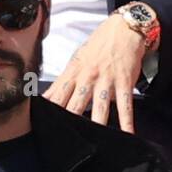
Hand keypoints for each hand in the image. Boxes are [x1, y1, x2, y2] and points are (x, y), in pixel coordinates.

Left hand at [44, 12, 145, 132]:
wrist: (123, 29)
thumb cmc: (98, 46)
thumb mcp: (77, 60)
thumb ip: (63, 81)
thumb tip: (46, 99)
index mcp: (74, 73)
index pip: (57, 96)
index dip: (49, 112)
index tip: (44, 127)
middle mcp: (88, 78)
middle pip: (75, 105)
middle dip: (69, 122)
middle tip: (65, 142)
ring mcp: (106, 81)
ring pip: (99, 107)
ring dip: (96, 124)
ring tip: (93, 142)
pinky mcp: (124, 82)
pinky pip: (126, 105)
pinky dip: (127, 121)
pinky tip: (127, 134)